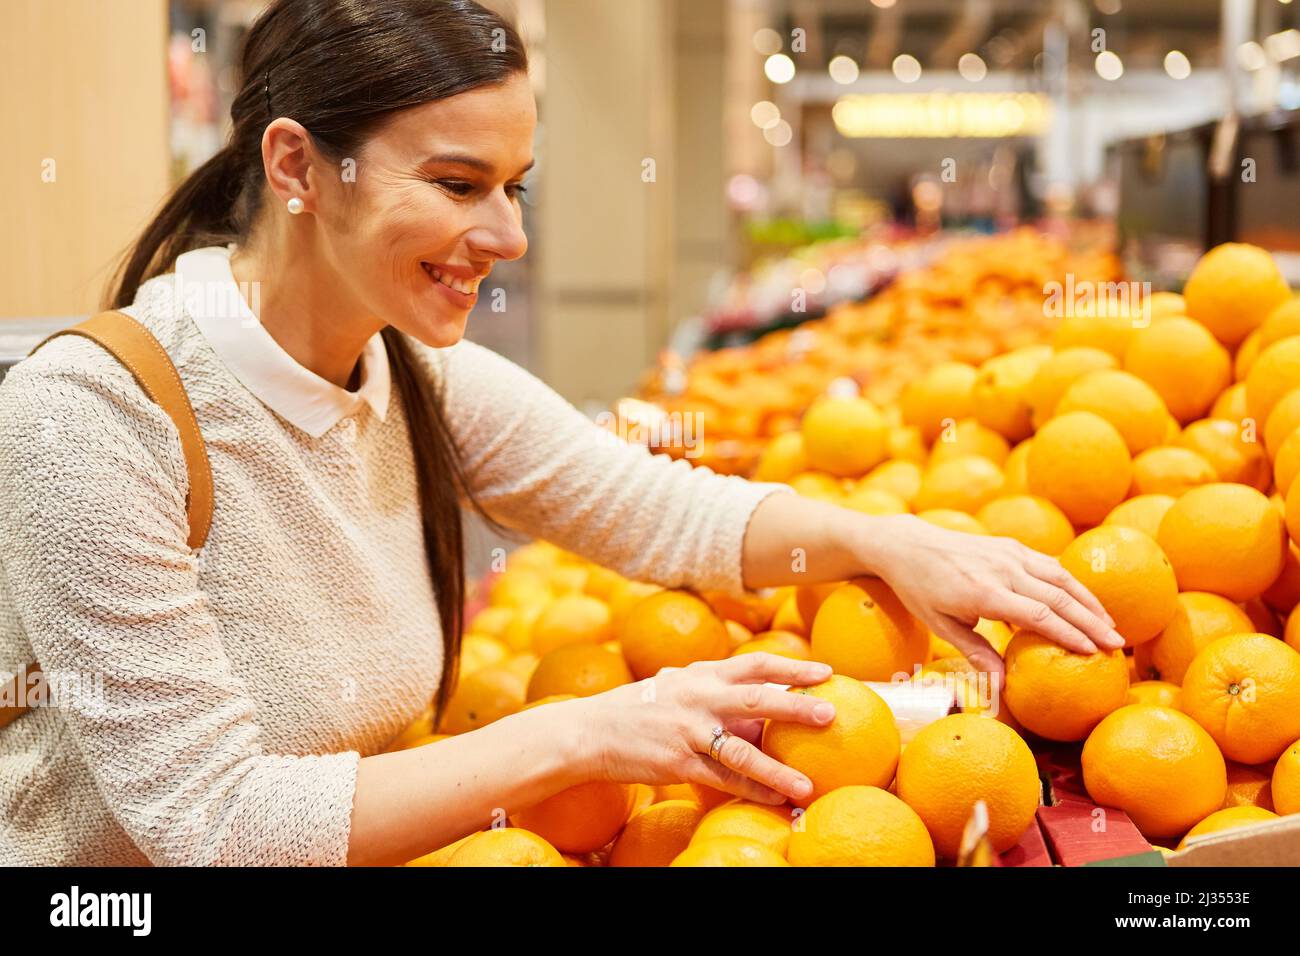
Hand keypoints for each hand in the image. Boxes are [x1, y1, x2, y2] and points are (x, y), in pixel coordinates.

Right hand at [569, 653, 835, 804]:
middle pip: (756, 699)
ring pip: (742, 751)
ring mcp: (688, 731)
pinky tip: (776, 800)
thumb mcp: (678, 686)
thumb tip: (760, 700)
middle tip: (830, 714)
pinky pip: (722, 780)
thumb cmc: (641, 707)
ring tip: (808, 784)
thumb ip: (714, 688)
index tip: (826, 672)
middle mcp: (698, 698)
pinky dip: (752, 791)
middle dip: (796, 706)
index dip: (792, 667)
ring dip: (778, 769)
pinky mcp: (678, 763)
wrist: (592, 730)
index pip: (755, 663)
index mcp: (702, 674)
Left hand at [856, 514, 1124, 677]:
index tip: (1092, 651)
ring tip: (1110, 625)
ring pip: (1060, 577)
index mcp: (984, 592)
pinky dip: (1071, 583)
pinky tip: (1085, 602)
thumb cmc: (921, 591)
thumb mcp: (941, 626)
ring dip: (1088, 601)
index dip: (1068, 633)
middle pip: (1058, 596)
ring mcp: (1008, 553)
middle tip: (1116, 645)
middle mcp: (1002, 569)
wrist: (909, 545)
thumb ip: (976, 654)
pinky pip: (1048, 564)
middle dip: (1091, 621)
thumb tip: (1003, 688)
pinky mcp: (1011, 545)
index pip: (1038, 614)